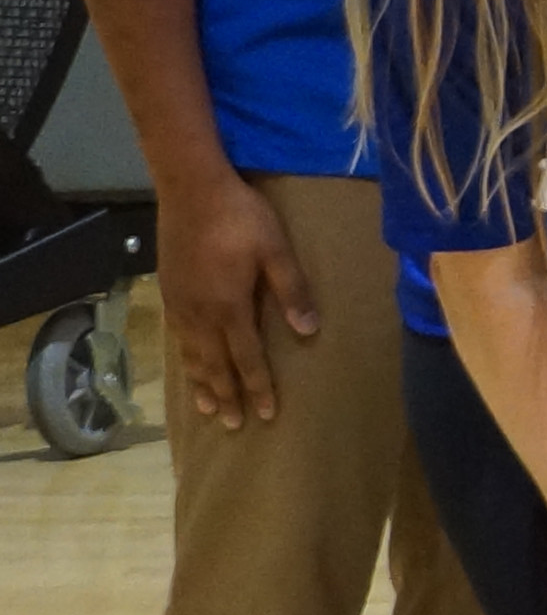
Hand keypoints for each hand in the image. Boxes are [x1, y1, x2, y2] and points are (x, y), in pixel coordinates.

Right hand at [159, 163, 315, 434]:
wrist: (191, 189)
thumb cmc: (241, 217)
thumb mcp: (276, 250)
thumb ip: (292, 291)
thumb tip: (309, 330)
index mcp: (230, 307)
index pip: (247, 359)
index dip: (258, 388)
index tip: (266, 414)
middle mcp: (201, 314)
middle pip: (215, 365)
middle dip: (226, 396)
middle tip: (232, 425)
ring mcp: (180, 304)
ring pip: (191, 355)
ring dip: (201, 383)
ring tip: (207, 408)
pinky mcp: (168, 291)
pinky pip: (176, 337)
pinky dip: (183, 359)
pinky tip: (187, 364)